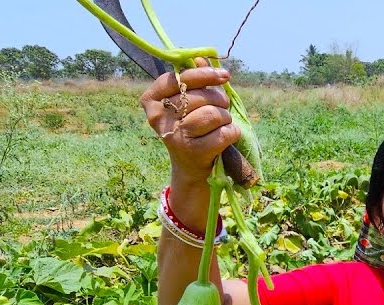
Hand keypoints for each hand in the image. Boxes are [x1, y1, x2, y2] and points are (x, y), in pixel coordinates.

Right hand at [140, 58, 239, 185]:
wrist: (190, 167)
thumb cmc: (191, 128)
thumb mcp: (188, 103)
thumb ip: (194, 81)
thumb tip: (202, 59)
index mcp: (151, 100)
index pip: (179, 78)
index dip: (204, 74)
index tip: (225, 74)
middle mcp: (158, 118)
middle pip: (201, 96)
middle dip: (219, 100)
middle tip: (221, 108)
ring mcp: (175, 136)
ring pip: (214, 114)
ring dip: (225, 118)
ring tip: (220, 124)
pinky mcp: (194, 152)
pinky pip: (225, 133)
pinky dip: (232, 133)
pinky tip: (225, 137)